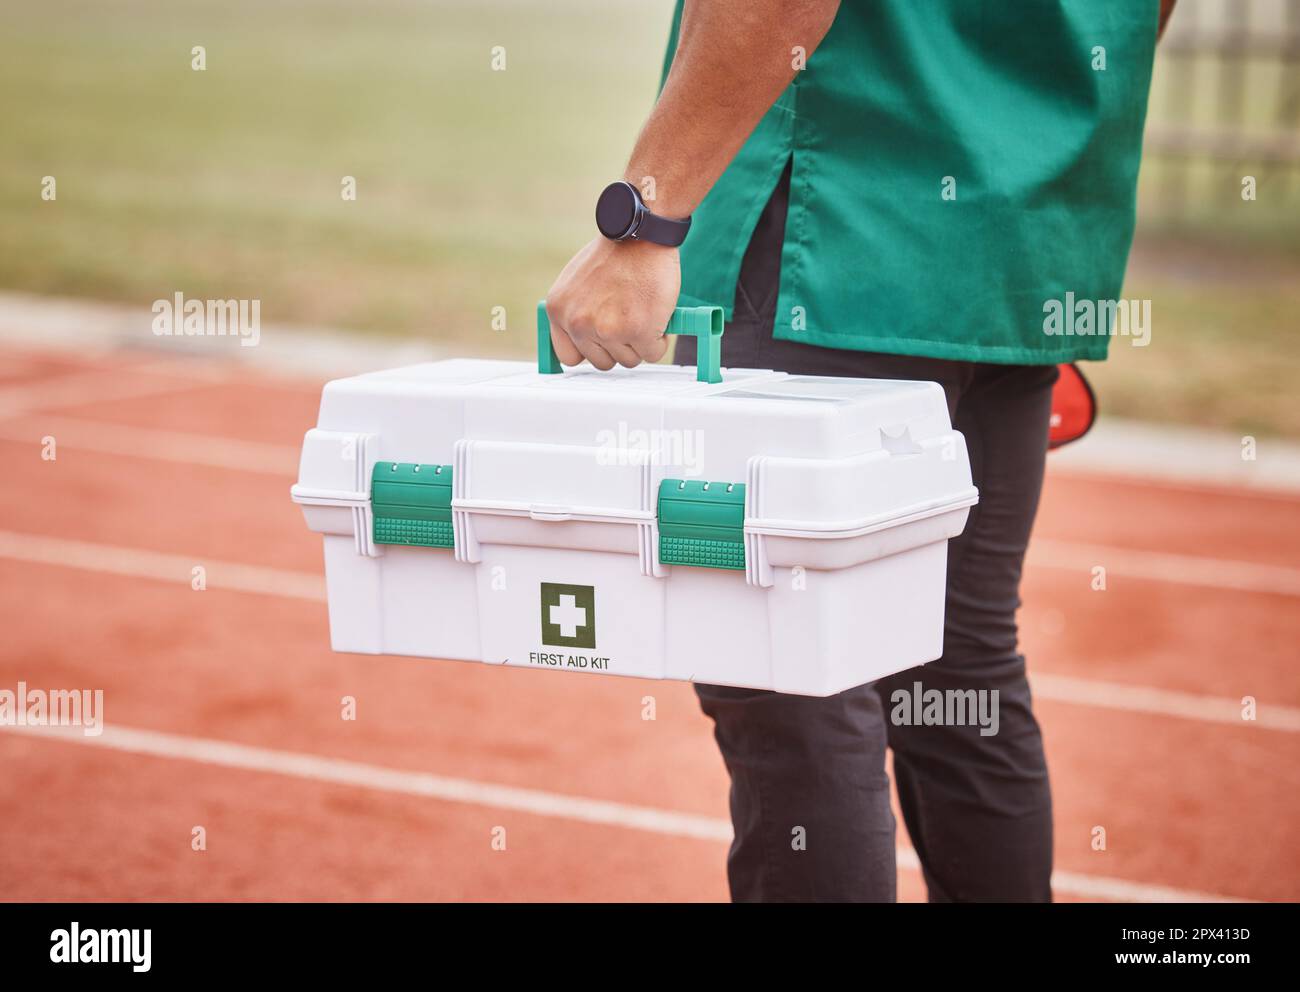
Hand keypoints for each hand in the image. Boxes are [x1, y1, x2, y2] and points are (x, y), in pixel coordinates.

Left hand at [545, 236, 679, 369]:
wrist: (641, 234)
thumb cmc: (615, 254)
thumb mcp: (577, 281)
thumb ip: (575, 311)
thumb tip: (583, 340)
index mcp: (559, 310)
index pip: (568, 356)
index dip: (590, 351)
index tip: (603, 345)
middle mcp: (578, 323)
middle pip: (602, 362)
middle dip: (619, 347)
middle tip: (630, 324)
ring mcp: (607, 330)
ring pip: (628, 360)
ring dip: (640, 344)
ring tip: (643, 315)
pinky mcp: (638, 331)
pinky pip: (653, 353)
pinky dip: (660, 341)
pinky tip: (658, 319)